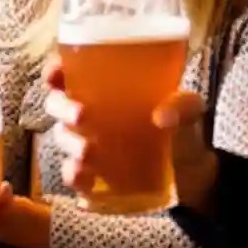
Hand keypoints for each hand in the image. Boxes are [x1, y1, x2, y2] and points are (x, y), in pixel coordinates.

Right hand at [43, 56, 217, 213]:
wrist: (192, 175)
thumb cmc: (182, 130)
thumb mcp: (190, 111)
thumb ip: (184, 106)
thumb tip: (163, 115)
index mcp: (106, 88)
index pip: (70, 73)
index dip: (55, 71)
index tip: (55, 75)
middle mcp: (90, 113)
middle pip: (57, 104)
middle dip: (62, 108)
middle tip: (81, 116)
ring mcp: (87, 144)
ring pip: (62, 137)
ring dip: (70, 143)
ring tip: (88, 152)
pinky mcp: (91, 174)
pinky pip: (71, 172)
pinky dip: (73, 174)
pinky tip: (84, 176)